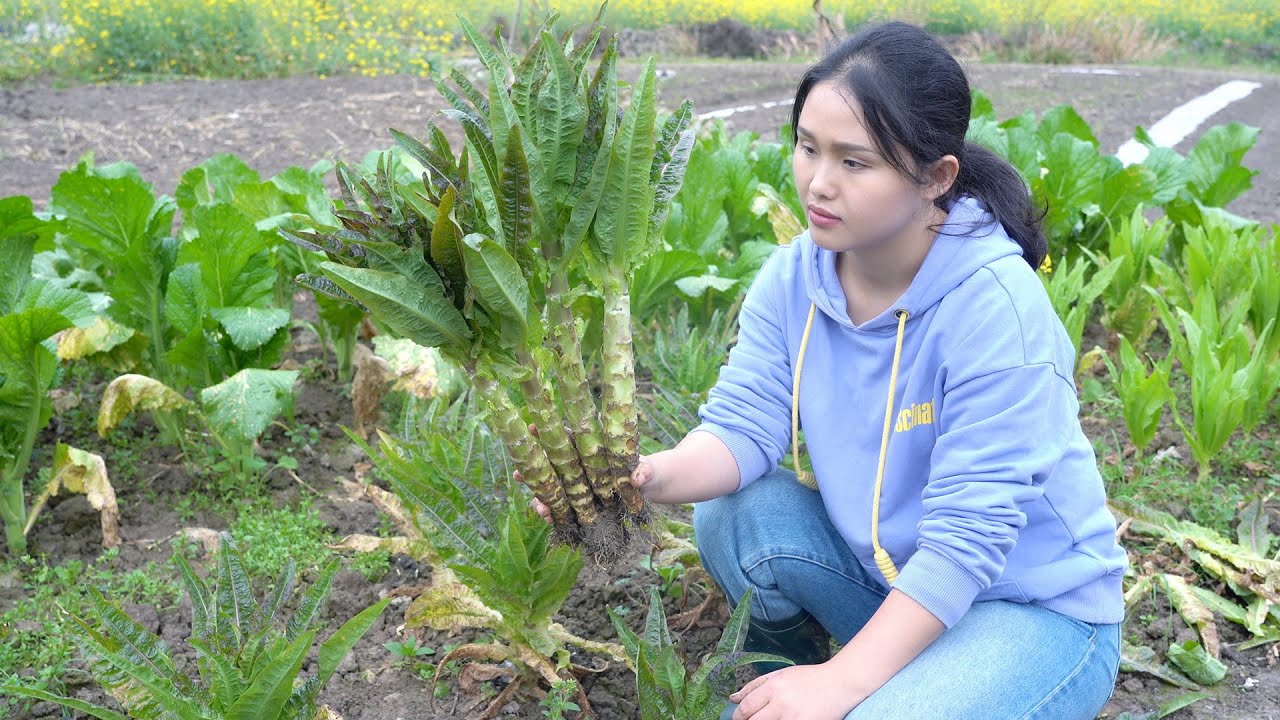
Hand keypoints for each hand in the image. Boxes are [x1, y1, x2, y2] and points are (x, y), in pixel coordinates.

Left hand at [729, 663, 863, 719]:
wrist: (840, 684)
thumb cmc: (809, 678)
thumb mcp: (780, 675)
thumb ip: (755, 686)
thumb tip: (732, 698)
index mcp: (774, 687)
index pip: (746, 708)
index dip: (738, 716)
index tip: (738, 719)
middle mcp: (782, 703)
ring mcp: (794, 718)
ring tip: (771, 717)